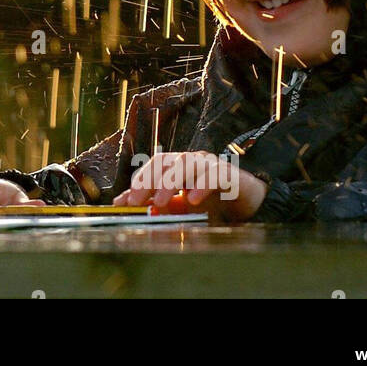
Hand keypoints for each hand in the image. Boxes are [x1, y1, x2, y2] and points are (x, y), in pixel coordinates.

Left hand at [111, 151, 266, 221]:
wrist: (245, 200)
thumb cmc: (210, 200)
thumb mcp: (178, 205)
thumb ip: (152, 202)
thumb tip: (121, 203)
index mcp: (177, 165)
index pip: (154, 165)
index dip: (140, 180)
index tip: (128, 200)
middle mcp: (191, 160)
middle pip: (166, 162)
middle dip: (149, 181)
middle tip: (138, 201)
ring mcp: (209, 164)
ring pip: (186, 165)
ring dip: (171, 182)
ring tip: (162, 202)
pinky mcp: (227, 173)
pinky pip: (213, 175)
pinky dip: (201, 185)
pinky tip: (193, 199)